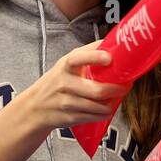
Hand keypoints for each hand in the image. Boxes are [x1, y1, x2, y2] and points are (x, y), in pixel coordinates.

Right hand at [0, 41, 128, 160]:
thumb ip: (88, 54)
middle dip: (116, 89)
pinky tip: (106, 108)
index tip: (109, 58)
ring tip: (117, 97)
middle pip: (96, 90)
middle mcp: (63, 84)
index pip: (78, 58)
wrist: (34, 108)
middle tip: (126, 86)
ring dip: (111, 103)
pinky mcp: (68, 118)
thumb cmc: (57, 81)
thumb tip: (114, 41)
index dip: (95, 57)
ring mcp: (65, 103)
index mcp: (65, 66)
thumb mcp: (66, 64)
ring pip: (97, 106)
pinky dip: (104, 113)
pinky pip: (93, 117)